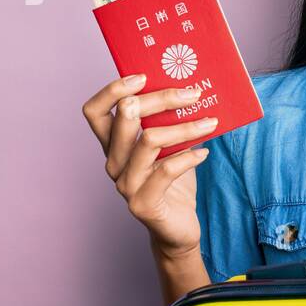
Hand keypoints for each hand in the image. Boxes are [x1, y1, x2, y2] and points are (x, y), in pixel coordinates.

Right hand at [81, 73, 215, 257]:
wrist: (178, 228)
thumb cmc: (174, 183)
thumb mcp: (170, 147)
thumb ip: (169, 122)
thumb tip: (192, 88)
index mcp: (114, 146)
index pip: (95, 111)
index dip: (112, 90)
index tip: (142, 77)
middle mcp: (114, 163)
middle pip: (126, 116)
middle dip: (160, 99)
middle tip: (193, 93)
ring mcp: (125, 184)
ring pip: (149, 141)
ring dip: (184, 127)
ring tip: (209, 122)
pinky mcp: (142, 204)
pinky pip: (166, 170)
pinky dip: (189, 157)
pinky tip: (205, 153)